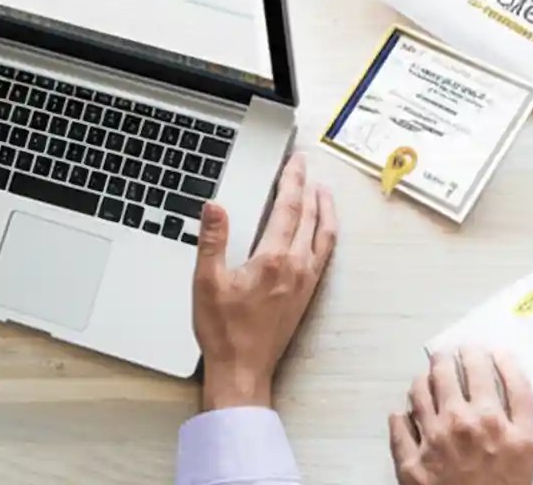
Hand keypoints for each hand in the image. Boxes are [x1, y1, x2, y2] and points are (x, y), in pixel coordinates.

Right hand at [193, 153, 337, 409]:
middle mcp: (297, 267)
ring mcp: (306, 280)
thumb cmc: (224, 332)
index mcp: (274, 259)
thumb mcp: (206, 283)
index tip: (295, 161)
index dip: (292, 180)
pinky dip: (326, 232)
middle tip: (305, 166)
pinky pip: (325, 253)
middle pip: (309, 216)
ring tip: (322, 191)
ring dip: (324, 208)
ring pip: (324, 234)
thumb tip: (214, 206)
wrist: (243, 370)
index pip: (288, 208)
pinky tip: (321, 229)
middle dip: (308, 187)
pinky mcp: (308, 293)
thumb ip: (212, 240)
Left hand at [389, 346, 532, 484]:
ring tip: (427, 378)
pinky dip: (401, 414)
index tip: (479, 348)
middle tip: (447, 354)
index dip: (481, 352)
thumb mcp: (528, 445)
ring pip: (418, 391)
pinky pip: (397, 424)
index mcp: (491, 418)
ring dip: (423, 379)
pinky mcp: (409, 462)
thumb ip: (520, 403)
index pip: (485, 368)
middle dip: (447, 357)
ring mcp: (431, 441)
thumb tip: (504, 362)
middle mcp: (459, 422)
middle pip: (447, 371)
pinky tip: (405, 413)